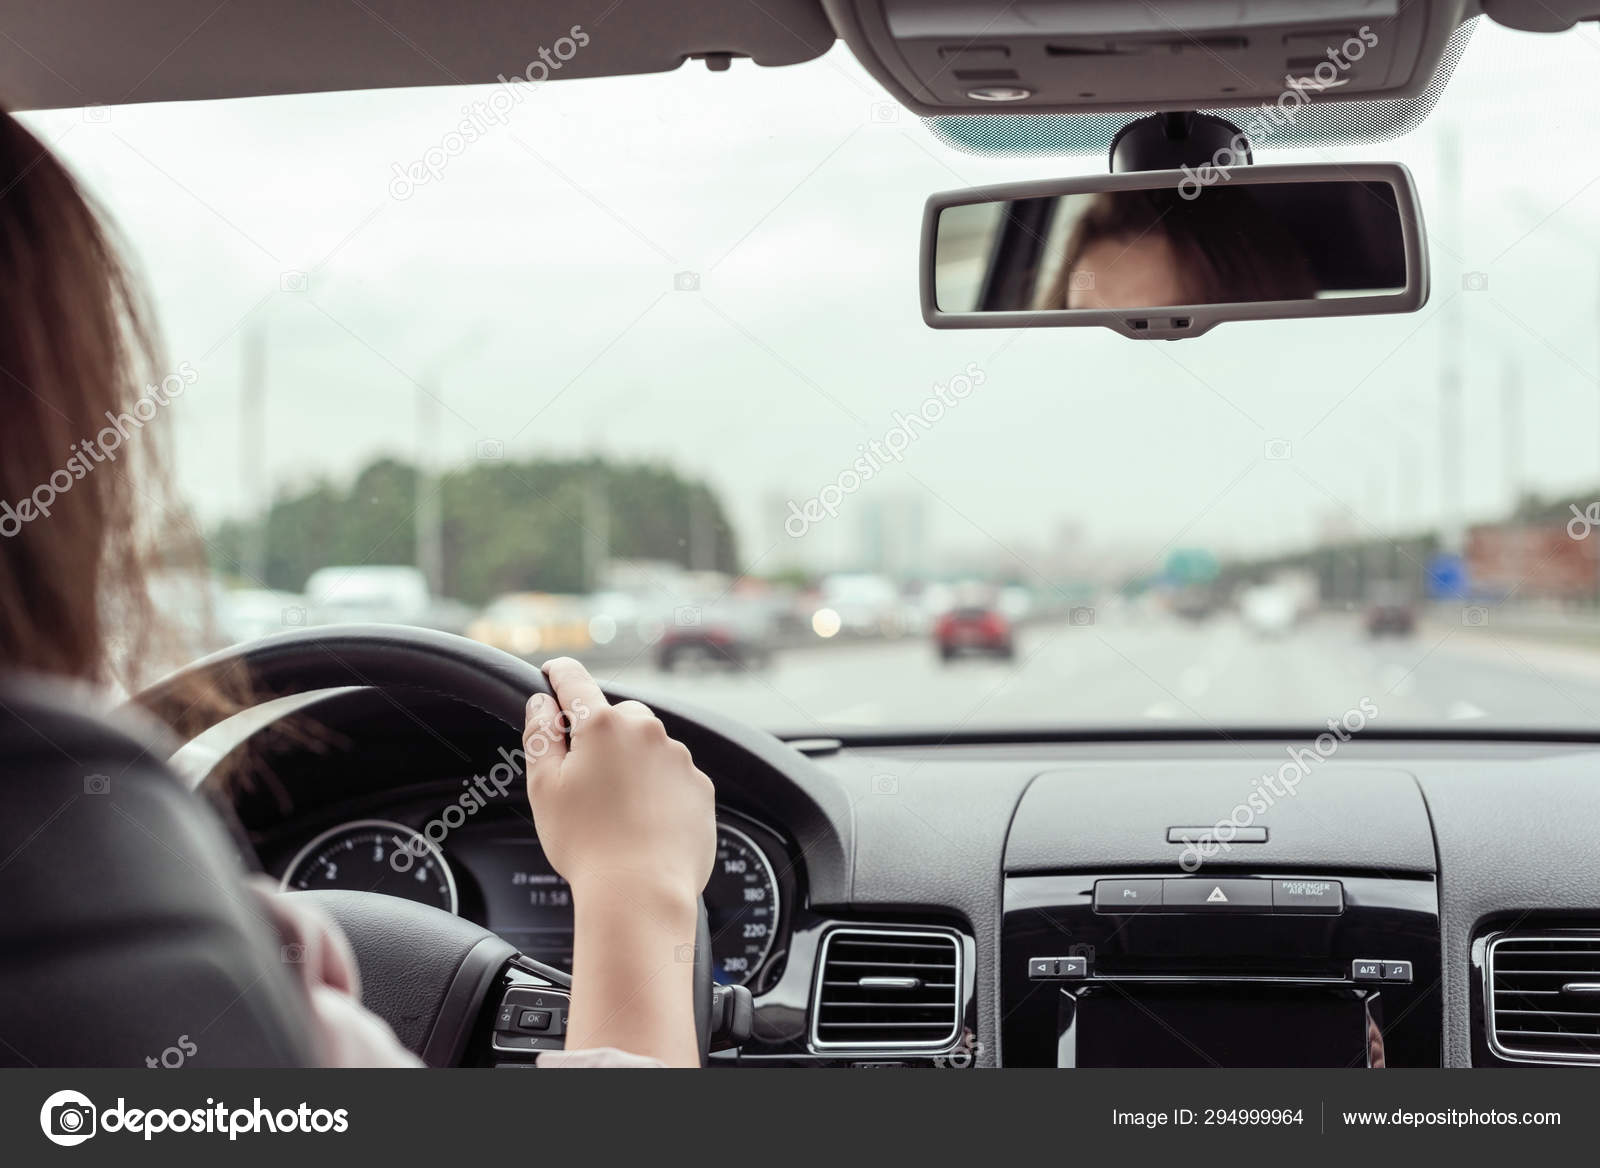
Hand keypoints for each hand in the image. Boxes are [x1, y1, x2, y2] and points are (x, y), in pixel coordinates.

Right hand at [521, 657, 714, 1065]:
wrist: (642, 893)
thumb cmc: (587, 844)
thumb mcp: (544, 787)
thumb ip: (540, 735)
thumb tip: (542, 703)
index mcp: (603, 725)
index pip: (574, 681)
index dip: (558, 675)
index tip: (553, 673)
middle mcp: (647, 731)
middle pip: (616, 717)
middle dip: (599, 736)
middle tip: (581, 778)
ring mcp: (679, 759)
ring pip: (647, 748)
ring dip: (631, 765)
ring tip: (613, 813)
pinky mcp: (700, 787)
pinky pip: (672, 777)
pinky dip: (657, 791)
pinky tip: (641, 823)